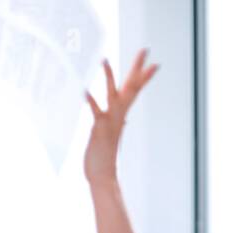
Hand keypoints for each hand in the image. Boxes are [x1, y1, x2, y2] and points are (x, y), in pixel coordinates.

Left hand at [83, 49, 157, 185]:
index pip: (135, 92)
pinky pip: (95, 111)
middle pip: (131, 87)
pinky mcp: (99, 128)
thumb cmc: (103, 158)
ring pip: (113, 93)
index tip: (154, 63)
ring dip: (109, 76)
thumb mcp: (110, 136)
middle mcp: (119, 116)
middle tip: (144, 49)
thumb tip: (124, 120)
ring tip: (104, 59)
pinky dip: (90, 100)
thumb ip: (115, 125)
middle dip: (137, 68)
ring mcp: (110, 121)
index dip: (144, 77)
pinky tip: (83, 90)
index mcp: (121, 116)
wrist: (103, 176)